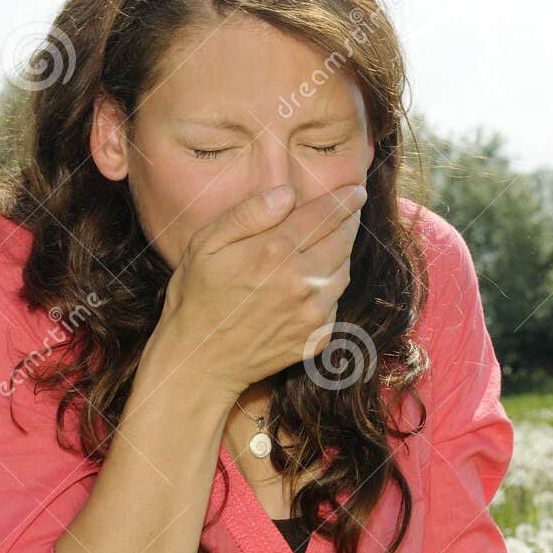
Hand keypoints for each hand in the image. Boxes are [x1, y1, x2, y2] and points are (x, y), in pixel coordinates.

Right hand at [155, 182, 367, 390]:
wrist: (198, 361)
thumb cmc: (196, 298)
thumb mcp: (205, 245)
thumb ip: (248, 214)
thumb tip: (287, 193)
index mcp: (274, 252)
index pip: (324, 215)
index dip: (344, 200)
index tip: (356, 191)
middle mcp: (301, 281)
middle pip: (343, 241)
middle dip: (350, 221)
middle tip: (350, 209)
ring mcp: (312, 313)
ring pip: (344, 272)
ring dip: (342, 254)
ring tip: (330, 243)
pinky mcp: (316, 337)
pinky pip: (336, 303)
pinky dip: (331, 288)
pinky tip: (313, 283)